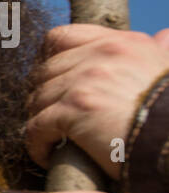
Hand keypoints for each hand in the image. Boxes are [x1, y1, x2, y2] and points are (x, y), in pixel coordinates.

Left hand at [27, 25, 168, 178]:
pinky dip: (37, 143)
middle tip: (49, 116)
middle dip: (42, 96)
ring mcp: (84, 81)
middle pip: (44, 71)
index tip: (50, 81)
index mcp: (120, 43)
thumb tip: (163, 37)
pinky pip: (36, 126)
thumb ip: (160, 50)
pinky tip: (49, 155)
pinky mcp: (74, 110)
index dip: (48, 60)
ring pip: (38, 99)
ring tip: (52, 137)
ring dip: (40, 121)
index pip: (62, 38)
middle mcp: (100, 56)